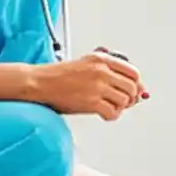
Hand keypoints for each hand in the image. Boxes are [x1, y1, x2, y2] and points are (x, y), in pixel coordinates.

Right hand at [29, 50, 143, 119]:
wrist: (39, 83)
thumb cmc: (59, 76)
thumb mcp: (86, 65)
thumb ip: (108, 72)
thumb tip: (131, 87)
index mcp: (101, 59)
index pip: (133, 72)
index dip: (136, 84)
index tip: (134, 91)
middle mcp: (101, 71)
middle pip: (132, 87)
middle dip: (130, 98)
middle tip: (122, 102)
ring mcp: (97, 86)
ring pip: (124, 100)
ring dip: (119, 107)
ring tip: (109, 107)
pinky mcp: (91, 102)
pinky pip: (113, 112)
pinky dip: (111, 116)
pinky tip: (104, 114)